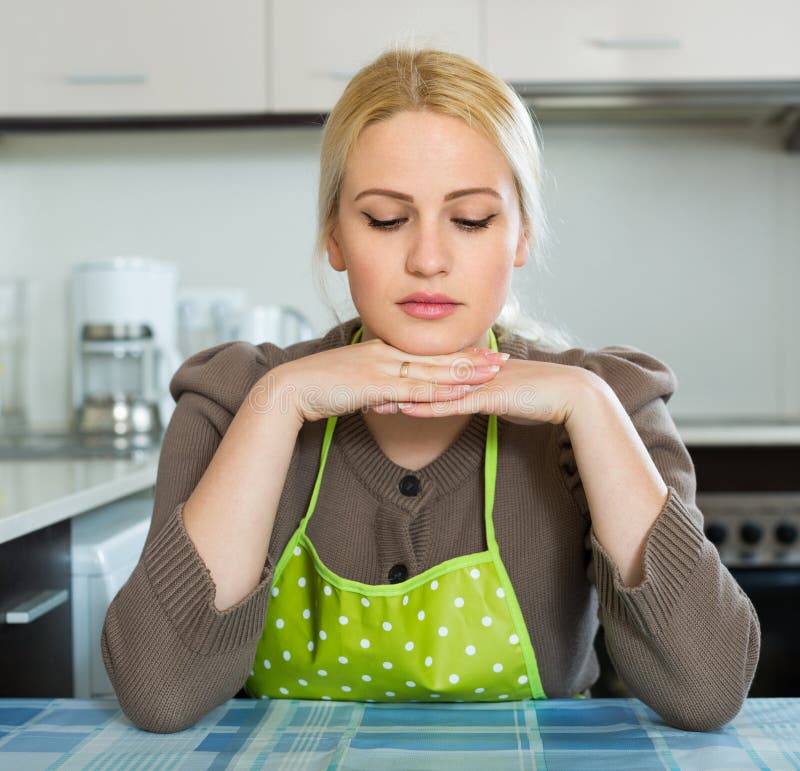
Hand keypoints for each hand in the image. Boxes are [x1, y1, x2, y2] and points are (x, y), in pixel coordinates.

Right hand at [248, 339, 509, 423]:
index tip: (483, 354)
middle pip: (438, 357)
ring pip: (432, 370)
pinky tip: (461, 391)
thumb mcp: (353, 384)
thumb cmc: (317, 387)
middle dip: (473, 359)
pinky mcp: (374, 383)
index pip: (428, 353)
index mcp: (382, 351)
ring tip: (493, 373)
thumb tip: (394, 400)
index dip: (458, 353)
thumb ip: (376, 389)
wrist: (291, 388)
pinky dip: (440, 389)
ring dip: (465, 372)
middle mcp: (386, 354)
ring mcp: (381, 367)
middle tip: (503, 359)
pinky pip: (415, 388)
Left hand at [378, 355, 593, 427]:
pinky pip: (451, 404)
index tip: (378, 376)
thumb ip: (485, 395)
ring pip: (432, 388)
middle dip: (393, 381)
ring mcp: (478, 382)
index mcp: (473, 367)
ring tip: (372, 401)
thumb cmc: (541, 396)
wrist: (570, 393)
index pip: (431, 369)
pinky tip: (405, 410)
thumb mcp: (506, 395)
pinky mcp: (488, 398)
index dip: (403, 372)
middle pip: (424, 375)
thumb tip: (472, 399)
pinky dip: (427, 407)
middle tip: (362, 386)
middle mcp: (471, 371)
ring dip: (402, 396)